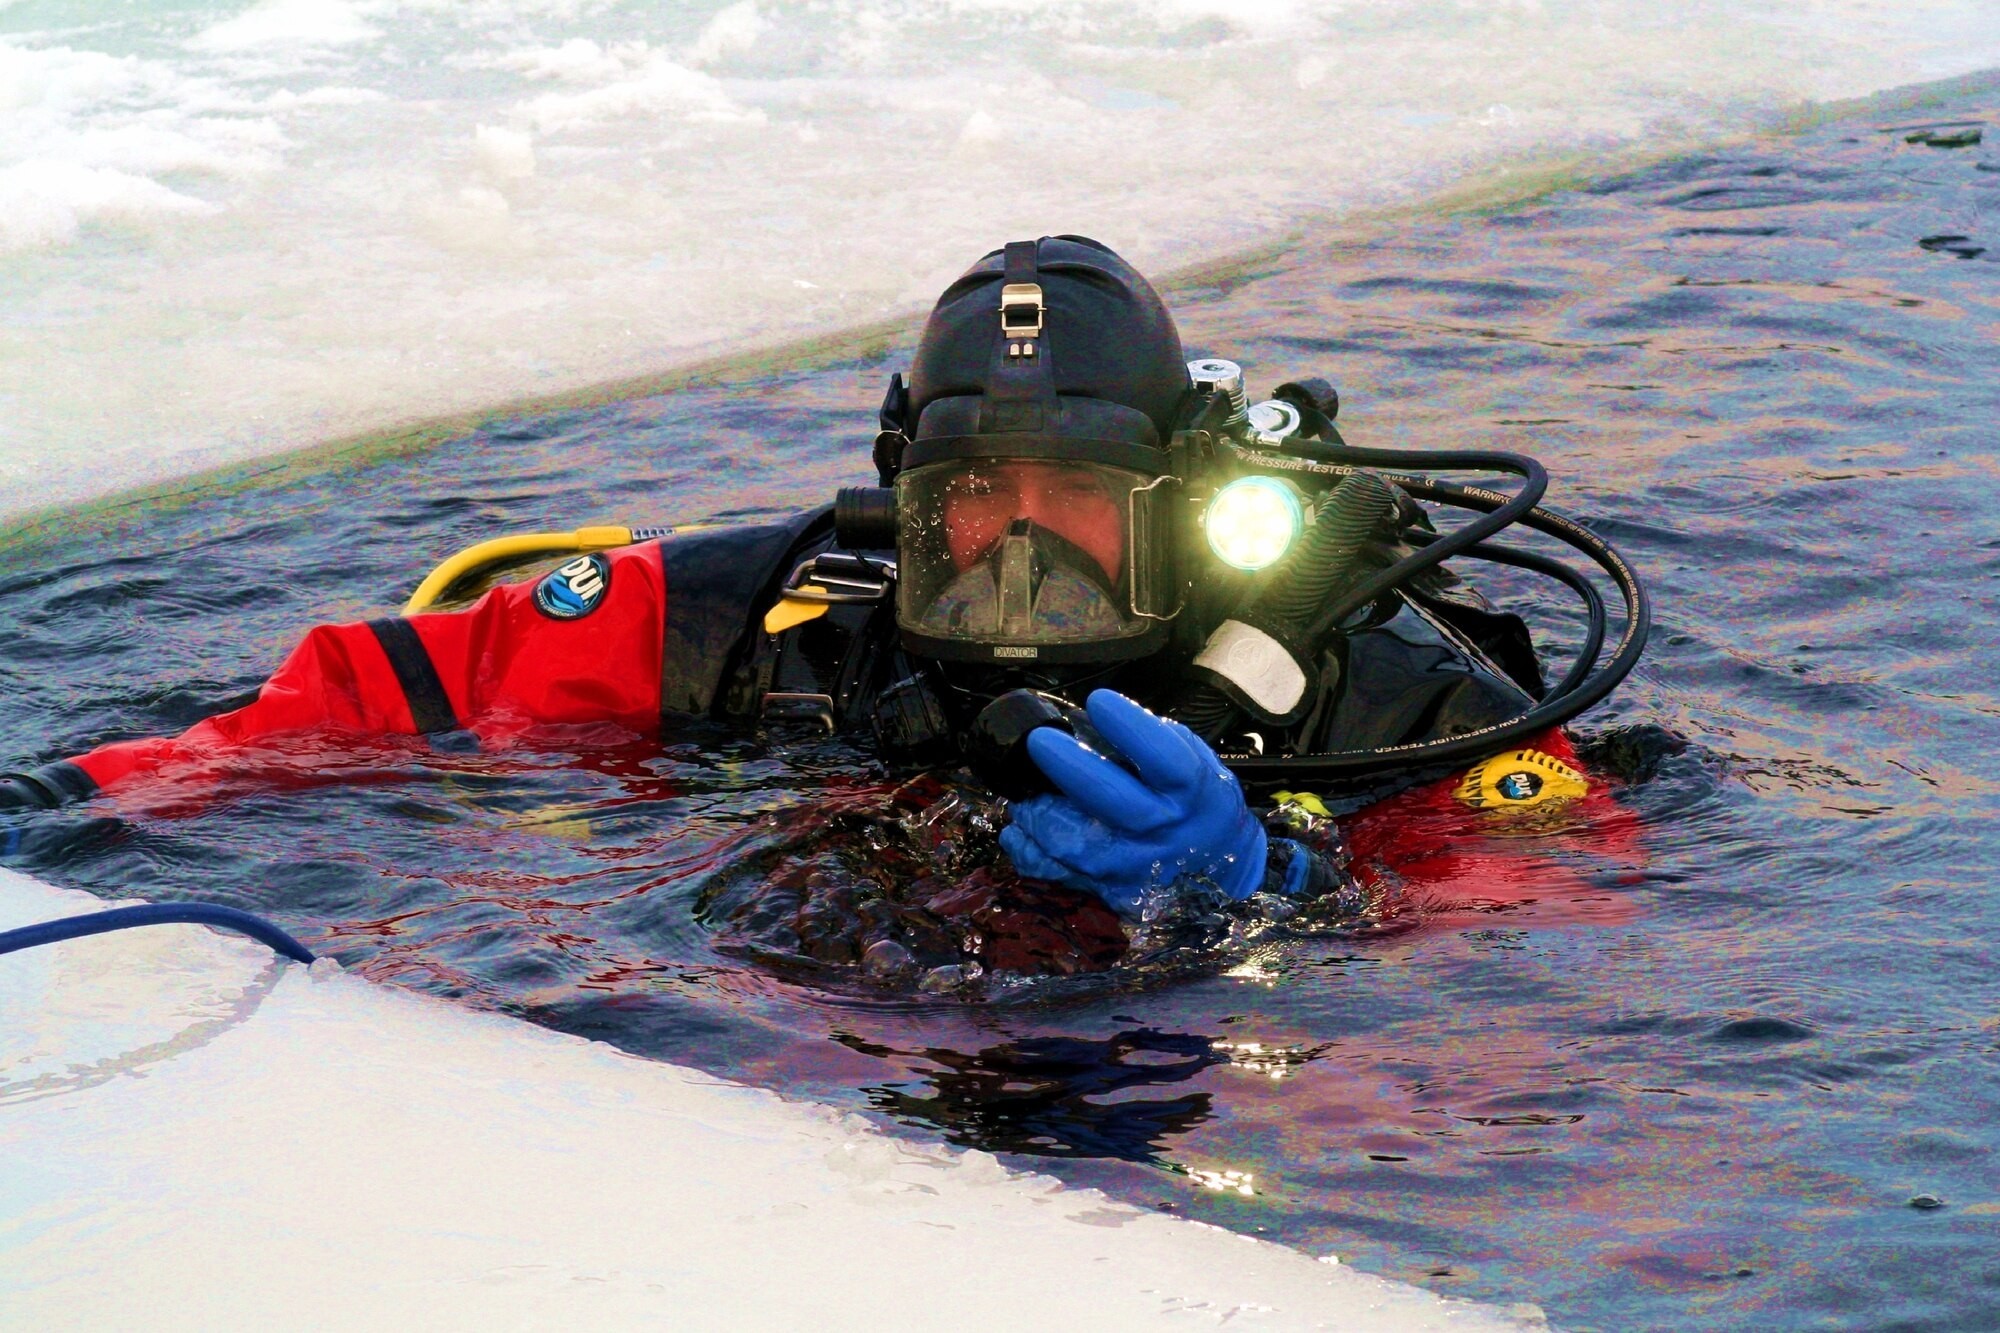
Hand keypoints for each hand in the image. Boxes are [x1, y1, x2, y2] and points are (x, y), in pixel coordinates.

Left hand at [998, 690, 1266, 912]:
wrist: (1220, 868)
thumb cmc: (1198, 803)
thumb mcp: (1197, 761)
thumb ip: (1152, 740)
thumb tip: (1093, 720)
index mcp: (1189, 791)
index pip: (1163, 758)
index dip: (1129, 728)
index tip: (1099, 701)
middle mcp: (1161, 831)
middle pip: (1112, 800)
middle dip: (1070, 766)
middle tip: (1041, 740)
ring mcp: (1132, 866)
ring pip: (1072, 842)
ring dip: (1040, 811)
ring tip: (1028, 789)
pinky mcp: (1108, 890)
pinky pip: (1054, 871)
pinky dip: (1027, 849)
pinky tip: (1020, 827)